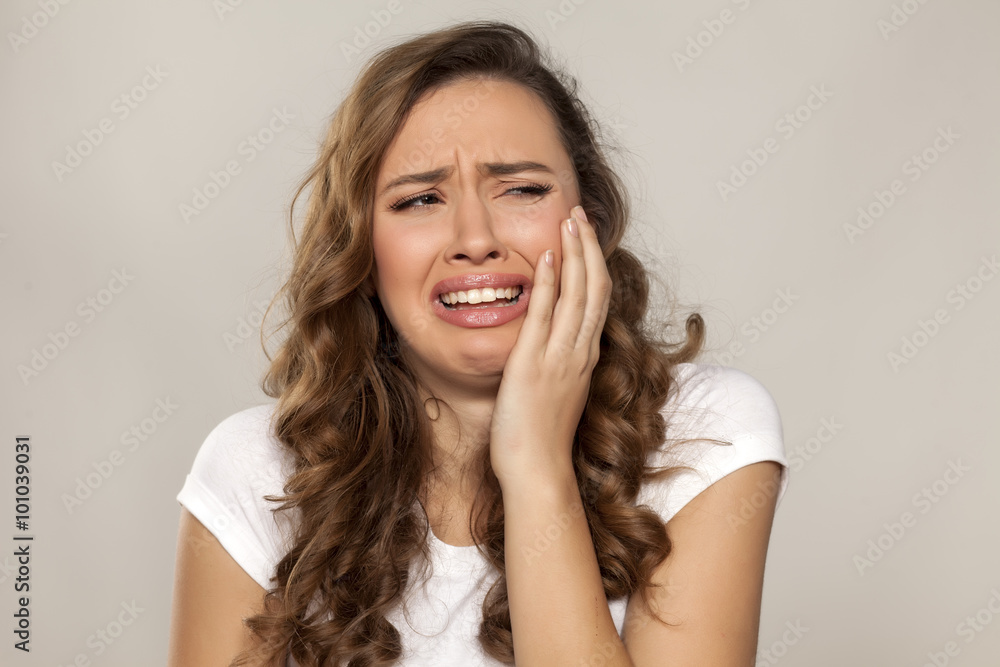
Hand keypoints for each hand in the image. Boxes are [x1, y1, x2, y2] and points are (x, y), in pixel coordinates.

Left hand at [490, 205, 611, 489]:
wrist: (537, 471)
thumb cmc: (541, 439)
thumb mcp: (555, 393)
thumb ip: (556, 365)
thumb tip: (546, 345)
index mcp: (584, 358)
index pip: (596, 300)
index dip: (593, 264)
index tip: (584, 237)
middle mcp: (579, 353)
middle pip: (594, 287)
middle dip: (588, 247)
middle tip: (580, 214)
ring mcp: (560, 357)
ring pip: (579, 294)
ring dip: (575, 253)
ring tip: (570, 220)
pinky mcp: (534, 365)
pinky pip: (547, 316)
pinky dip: (551, 284)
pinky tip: (549, 257)